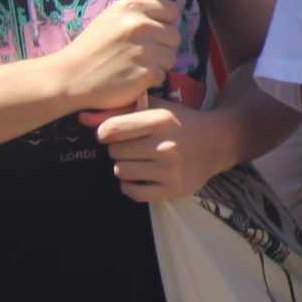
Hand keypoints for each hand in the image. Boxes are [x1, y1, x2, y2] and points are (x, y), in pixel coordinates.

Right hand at [45, 0, 181, 115]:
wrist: (69, 78)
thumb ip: (137, 16)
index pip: (171, 9)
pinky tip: (132, 78)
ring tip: (133, 66)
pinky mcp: (147, 71)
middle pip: (174, 35)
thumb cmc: (89, 50)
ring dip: (158, 64)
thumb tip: (165, 18)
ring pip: (171, 57)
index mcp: (130, 7)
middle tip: (140, 54)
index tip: (156, 32)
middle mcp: (139, 24)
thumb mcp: (109, 20)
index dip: (166, 22)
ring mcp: (144, 49)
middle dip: (162, 46)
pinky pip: (163, 75)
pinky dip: (151, 80)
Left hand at [85, 100, 240, 203]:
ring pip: (121, 171)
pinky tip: (141, 176)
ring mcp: (170, 170)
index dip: (106, 132)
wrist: (219, 142)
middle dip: (119, 148)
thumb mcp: (156, 108)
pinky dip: (131, 186)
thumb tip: (82, 118)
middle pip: (114, 152)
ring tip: (139, 160)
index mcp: (161, 121)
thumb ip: (120, 111)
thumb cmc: (181, 122)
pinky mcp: (173, 190)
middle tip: (134, 146)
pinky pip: (133, 192)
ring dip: (125, 166)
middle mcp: (166, 146)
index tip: (114, 132)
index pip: (110, 130)